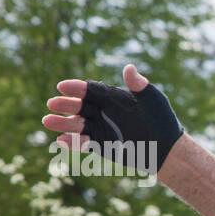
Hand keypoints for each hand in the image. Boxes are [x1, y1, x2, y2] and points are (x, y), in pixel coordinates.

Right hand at [42, 63, 183, 171]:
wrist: (166, 147)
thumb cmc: (162, 119)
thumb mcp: (152, 100)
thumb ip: (140, 85)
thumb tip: (129, 68)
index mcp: (111, 97)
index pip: (90, 90)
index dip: (76, 88)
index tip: (63, 87)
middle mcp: (102, 111)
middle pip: (79, 106)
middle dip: (65, 105)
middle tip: (52, 104)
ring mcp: (99, 128)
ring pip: (76, 124)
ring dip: (62, 123)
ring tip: (48, 121)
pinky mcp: (100, 144)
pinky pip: (83, 143)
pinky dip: (73, 143)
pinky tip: (63, 141)